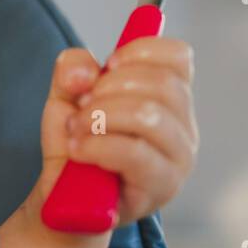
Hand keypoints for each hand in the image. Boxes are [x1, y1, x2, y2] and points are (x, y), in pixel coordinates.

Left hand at [35, 38, 198, 226]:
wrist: (63, 197)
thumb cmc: (77, 142)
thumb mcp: (66, 95)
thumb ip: (72, 68)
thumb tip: (88, 73)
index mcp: (169, 98)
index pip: (178, 57)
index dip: (140, 51)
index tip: (108, 65)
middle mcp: (184, 127)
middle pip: (161, 84)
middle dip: (109, 88)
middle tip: (83, 106)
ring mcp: (178, 160)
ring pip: (149, 116)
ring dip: (99, 116)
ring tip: (77, 130)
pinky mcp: (161, 188)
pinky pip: (134, 153)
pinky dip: (95, 145)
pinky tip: (78, 150)